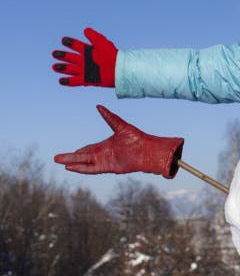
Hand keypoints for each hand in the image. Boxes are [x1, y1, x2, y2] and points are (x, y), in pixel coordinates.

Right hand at [52, 28, 117, 86]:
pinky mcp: (88, 79)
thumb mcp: (102, 43)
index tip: (64, 40)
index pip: (77, 46)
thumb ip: (93, 36)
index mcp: (90, 51)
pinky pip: (76, 81)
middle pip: (71, 58)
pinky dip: (68, 81)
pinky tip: (61, 81)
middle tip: (54, 53)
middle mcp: (87, 60)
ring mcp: (86, 70)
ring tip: (54, 67)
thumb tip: (85, 29)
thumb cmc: (112, 55)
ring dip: (63, 68)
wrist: (119, 69)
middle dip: (63, 56)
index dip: (70, 43)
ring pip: (71, 69)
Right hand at [54, 105, 183, 178]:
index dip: (79, 151)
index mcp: (105, 145)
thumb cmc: (137, 138)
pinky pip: (92, 169)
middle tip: (56, 158)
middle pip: (83, 157)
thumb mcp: (120, 125)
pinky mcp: (108, 167)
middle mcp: (104, 154)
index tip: (69, 153)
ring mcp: (105, 161)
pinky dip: (82, 169)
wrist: (148, 150)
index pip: (88, 149)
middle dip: (70, 158)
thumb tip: (98, 106)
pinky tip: (71, 168)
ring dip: (73, 164)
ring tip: (61, 164)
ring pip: (85, 163)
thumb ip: (109, 117)